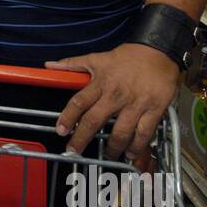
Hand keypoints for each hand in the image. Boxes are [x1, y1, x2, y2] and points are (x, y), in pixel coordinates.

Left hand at [45, 43, 178, 160]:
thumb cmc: (127, 56)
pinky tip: (131, 153)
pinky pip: (144, 132)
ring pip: (121, 132)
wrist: (157, 50)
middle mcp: (116, 95)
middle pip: (94, 121)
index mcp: (101, 83)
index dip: (68, 118)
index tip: (61, 131)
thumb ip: (72, 64)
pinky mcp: (154, 109)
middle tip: (75, 151)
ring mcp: (135, 104)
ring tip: (108, 155)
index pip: (79, 103)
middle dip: (82, 138)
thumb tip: (49, 65)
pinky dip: (137, 146)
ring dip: (112, 147)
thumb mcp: (97, 58)